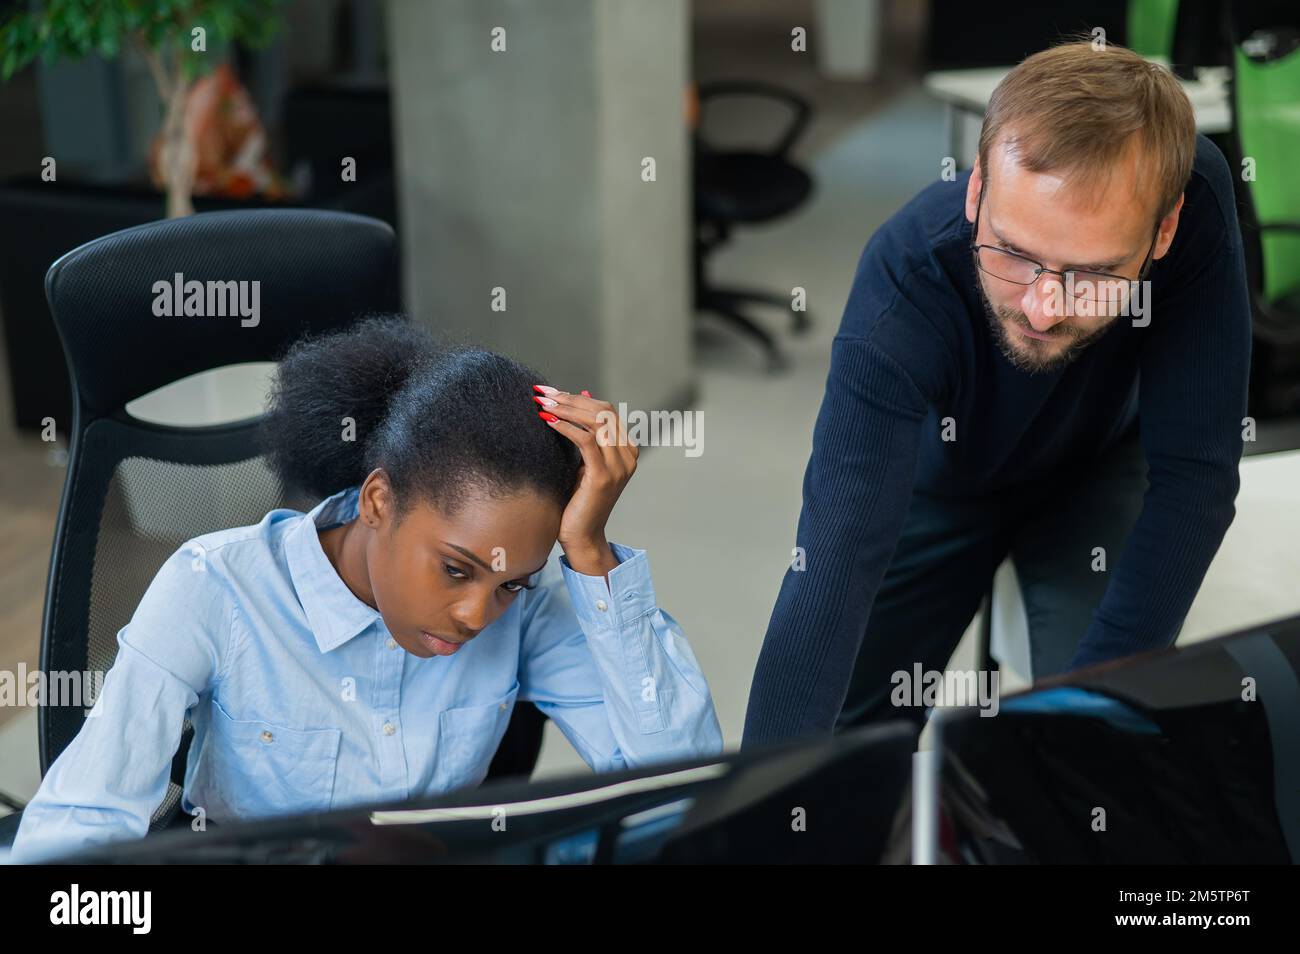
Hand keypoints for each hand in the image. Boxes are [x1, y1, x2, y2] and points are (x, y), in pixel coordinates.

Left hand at [533, 386, 637, 577]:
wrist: (582, 536)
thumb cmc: (578, 499)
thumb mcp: (583, 460)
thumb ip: (585, 432)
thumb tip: (579, 396)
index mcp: (627, 449)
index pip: (606, 410)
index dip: (579, 398)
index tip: (552, 392)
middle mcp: (628, 456)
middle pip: (603, 411)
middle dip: (571, 399)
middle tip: (543, 393)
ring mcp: (619, 466)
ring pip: (596, 422)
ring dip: (567, 409)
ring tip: (543, 404)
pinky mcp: (603, 476)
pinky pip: (587, 440)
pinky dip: (566, 427)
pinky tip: (548, 421)